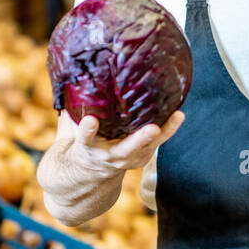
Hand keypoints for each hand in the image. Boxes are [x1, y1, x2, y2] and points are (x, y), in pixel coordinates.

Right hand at [67, 110, 184, 174]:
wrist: (91, 170)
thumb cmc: (83, 140)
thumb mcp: (70, 130)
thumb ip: (71, 111)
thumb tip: (70, 78)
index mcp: (88, 148)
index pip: (85, 139)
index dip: (87, 131)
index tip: (90, 120)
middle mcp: (110, 155)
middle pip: (125, 149)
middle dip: (140, 139)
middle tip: (153, 129)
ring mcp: (129, 158)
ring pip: (148, 146)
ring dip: (164, 132)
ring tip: (177, 116)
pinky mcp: (143, 155)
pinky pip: (157, 142)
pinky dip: (169, 128)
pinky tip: (178, 114)